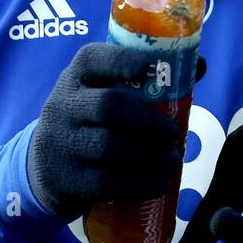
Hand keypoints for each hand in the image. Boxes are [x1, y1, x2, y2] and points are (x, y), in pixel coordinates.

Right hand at [26, 44, 206, 219]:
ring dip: (149, 156)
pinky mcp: (68, 178)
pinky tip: (160, 184)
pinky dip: (139, 184)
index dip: (120, 61)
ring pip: (109, 146)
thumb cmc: (88, 120)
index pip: (91, 59)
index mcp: (75, 77)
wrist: (44, 165)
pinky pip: (106, 182)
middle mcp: (63, 105)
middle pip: (107, 106)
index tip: (147, 66)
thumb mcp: (99, 93)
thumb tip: (198, 65)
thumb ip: (143, 81)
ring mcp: (61, 142)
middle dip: (148, 120)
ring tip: (173, 161)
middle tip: (173, 132)